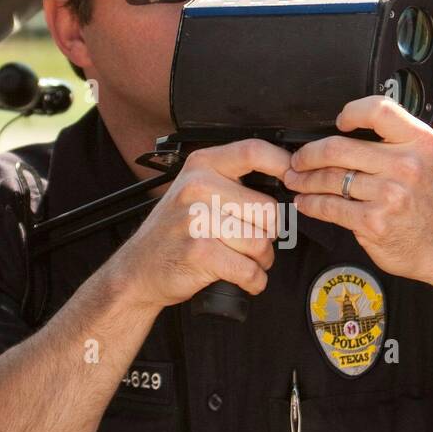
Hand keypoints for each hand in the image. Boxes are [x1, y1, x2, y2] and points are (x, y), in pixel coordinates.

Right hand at [115, 138, 291, 310]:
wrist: (138, 268)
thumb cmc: (174, 232)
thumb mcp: (195, 191)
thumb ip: (232, 180)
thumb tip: (287, 178)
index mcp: (202, 165)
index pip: (254, 151)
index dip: (284, 165)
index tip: (294, 181)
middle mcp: (198, 187)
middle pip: (268, 209)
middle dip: (270, 234)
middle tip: (254, 242)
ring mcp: (197, 219)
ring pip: (261, 242)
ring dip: (261, 261)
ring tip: (244, 260)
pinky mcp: (200, 251)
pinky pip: (249, 269)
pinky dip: (253, 280)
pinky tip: (244, 278)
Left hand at [282, 94, 432, 291]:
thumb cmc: (430, 196)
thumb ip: (431, 119)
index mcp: (420, 141)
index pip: (378, 110)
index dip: (352, 112)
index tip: (339, 121)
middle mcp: (406, 166)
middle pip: (339, 148)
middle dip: (309, 154)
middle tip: (298, 159)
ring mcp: (390, 195)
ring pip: (331, 179)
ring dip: (304, 179)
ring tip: (295, 178)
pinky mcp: (374, 222)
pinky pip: (331, 207)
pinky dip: (312, 203)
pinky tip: (305, 200)